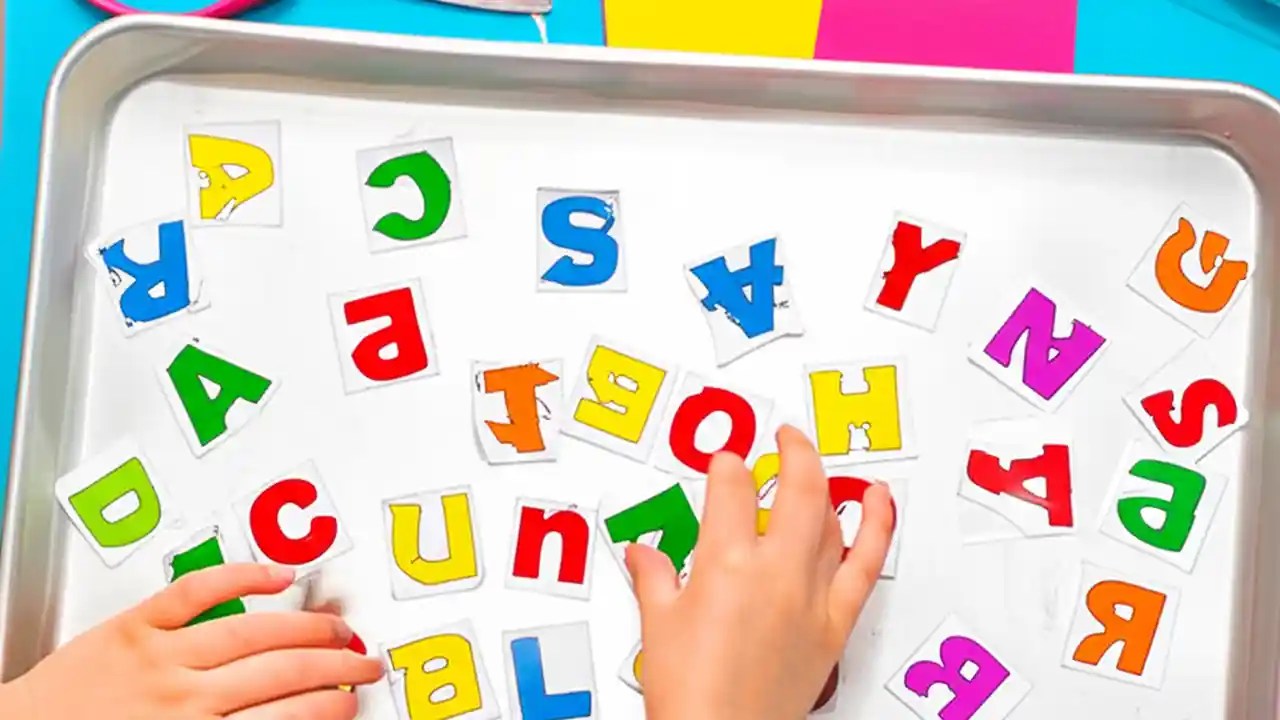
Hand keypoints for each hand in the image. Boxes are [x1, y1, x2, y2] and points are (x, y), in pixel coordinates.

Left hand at [0, 563, 382, 718]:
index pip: (286, 717)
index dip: (330, 706)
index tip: (352, 700)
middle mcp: (185, 699)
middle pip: (283, 673)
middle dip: (335, 666)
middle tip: (363, 662)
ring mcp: (161, 656)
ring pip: (255, 632)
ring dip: (307, 629)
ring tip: (338, 628)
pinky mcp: (134, 625)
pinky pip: (199, 590)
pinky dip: (243, 575)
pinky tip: (278, 575)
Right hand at [627, 426, 893, 719]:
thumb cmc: (692, 694)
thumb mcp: (657, 626)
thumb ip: (655, 578)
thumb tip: (643, 554)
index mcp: (726, 563)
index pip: (731, 488)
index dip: (727, 467)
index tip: (725, 464)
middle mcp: (774, 571)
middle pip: (796, 487)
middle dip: (791, 449)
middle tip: (784, 435)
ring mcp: (810, 595)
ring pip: (830, 518)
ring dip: (824, 484)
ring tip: (815, 466)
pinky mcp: (834, 623)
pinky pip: (867, 563)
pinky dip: (879, 526)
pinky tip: (880, 502)